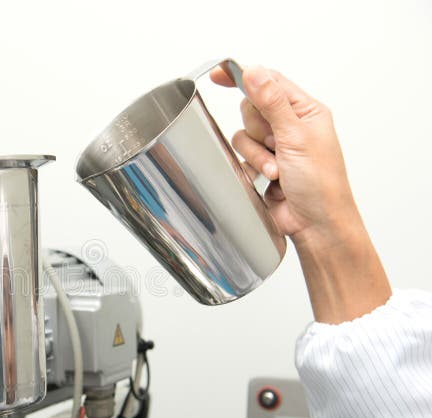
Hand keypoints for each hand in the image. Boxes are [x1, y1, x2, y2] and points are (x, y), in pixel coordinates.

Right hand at [211, 66, 357, 250]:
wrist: (315, 224)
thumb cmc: (320, 184)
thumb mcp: (296, 137)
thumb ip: (272, 102)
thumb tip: (253, 71)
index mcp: (305, 111)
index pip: (270, 82)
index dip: (244, 75)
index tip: (218, 74)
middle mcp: (289, 125)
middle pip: (250, 109)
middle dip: (258, 129)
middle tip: (275, 144)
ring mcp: (274, 146)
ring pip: (243, 134)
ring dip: (256, 154)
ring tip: (277, 170)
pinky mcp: (261, 165)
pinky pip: (241, 155)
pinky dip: (251, 166)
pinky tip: (269, 179)